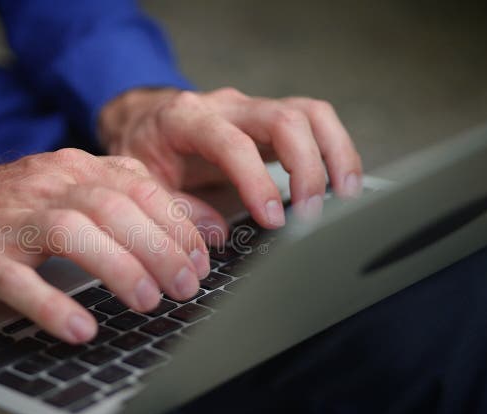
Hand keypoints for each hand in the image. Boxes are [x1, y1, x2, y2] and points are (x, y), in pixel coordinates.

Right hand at [0, 149, 209, 343]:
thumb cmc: (11, 210)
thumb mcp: (72, 193)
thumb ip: (134, 203)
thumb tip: (208, 227)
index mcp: (73, 169)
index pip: (140, 186)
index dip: (179, 222)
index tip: (205, 258)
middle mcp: (45, 186)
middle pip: (113, 207)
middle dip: (160, 249)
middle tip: (185, 287)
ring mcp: (9, 220)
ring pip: (72, 233)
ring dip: (118, 268)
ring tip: (147, 302)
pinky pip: (18, 280)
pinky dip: (52, 304)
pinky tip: (80, 327)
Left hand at [99, 87, 362, 240]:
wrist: (143, 122)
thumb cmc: (143, 153)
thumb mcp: (140, 183)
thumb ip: (174, 207)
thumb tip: (217, 234)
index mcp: (185, 118)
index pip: (232, 142)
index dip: (257, 180)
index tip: (274, 220)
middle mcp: (226, 105)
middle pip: (283, 119)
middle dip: (306, 168)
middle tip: (310, 216)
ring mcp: (253, 109)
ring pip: (309, 114)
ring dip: (334, 154)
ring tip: (345, 197)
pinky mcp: (272, 119)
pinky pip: (315, 122)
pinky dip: (336, 149)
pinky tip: (343, 182)